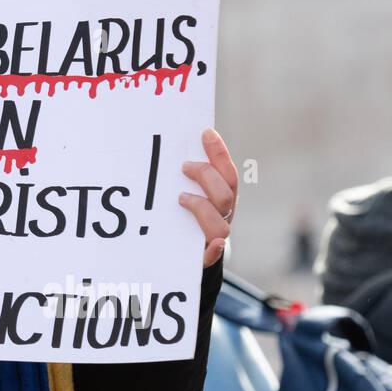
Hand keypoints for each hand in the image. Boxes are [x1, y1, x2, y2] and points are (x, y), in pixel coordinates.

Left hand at [179, 127, 236, 268]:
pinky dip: (214, 249)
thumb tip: (163, 140)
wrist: (178, 255)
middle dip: (207, 177)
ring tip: (181, 198)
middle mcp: (221, 216)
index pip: (227, 172)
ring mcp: (213, 237)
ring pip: (221, 226)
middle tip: (184, 166)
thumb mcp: (180, 191)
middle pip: (226, 195)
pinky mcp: (203, 257)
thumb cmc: (178, 215)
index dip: (219, 153)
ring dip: (203, 208)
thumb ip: (179, 174)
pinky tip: (211, 244)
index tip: (205, 133)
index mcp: (220, 198)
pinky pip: (213, 255)